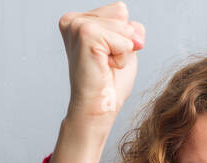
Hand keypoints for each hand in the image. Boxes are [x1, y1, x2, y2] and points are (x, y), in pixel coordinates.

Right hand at [59, 2, 144, 124]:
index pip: (119, 10)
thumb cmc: (108, 83)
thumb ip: (132, 29)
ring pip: (124, 25)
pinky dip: (122, 57)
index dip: (123, 36)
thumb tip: (133, 28)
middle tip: (105, 63)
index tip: (105, 56)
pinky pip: (124, 40)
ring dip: (122, 50)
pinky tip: (104, 68)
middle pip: (121, 12)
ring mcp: (77, 25)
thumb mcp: (125, 47)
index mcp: (78, 20)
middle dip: (123, 41)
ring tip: (104, 66)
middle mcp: (73, 20)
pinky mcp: (86, 35)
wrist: (96, 109)